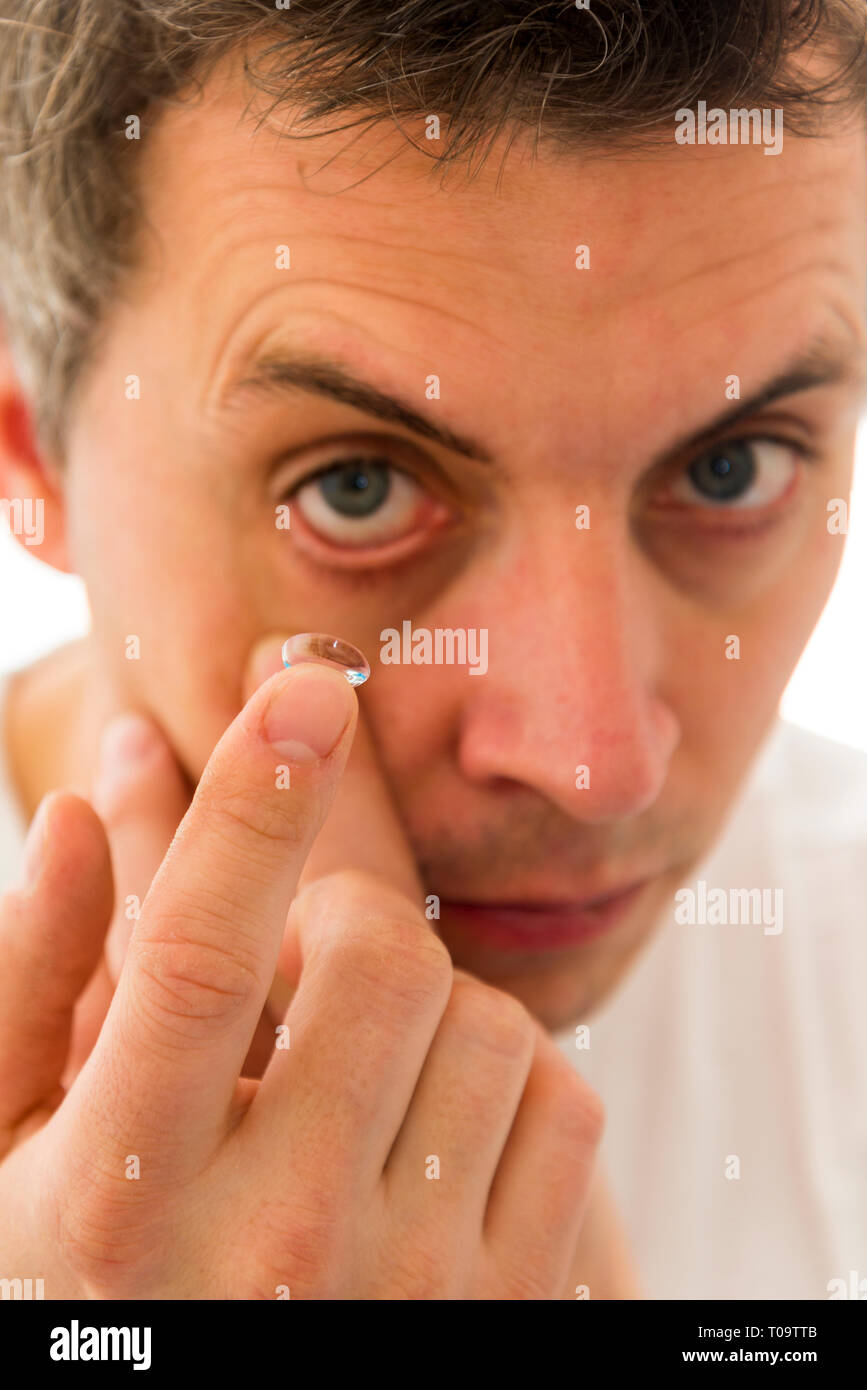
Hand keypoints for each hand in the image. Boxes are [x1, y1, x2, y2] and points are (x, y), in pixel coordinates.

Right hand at [0, 654, 605, 1297]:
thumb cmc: (85, 1291)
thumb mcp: (3, 1158)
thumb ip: (28, 986)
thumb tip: (78, 815)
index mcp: (122, 1198)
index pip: (193, 961)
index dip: (250, 806)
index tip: (304, 692)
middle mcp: (274, 1247)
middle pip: (378, 955)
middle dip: (348, 915)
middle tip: (305, 961)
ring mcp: (407, 1293)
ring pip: (490, 1020)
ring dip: (429, 1003)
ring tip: (357, 1063)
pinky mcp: (508, 1312)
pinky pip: (565, 1106)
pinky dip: (509, 1080)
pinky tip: (431, 1125)